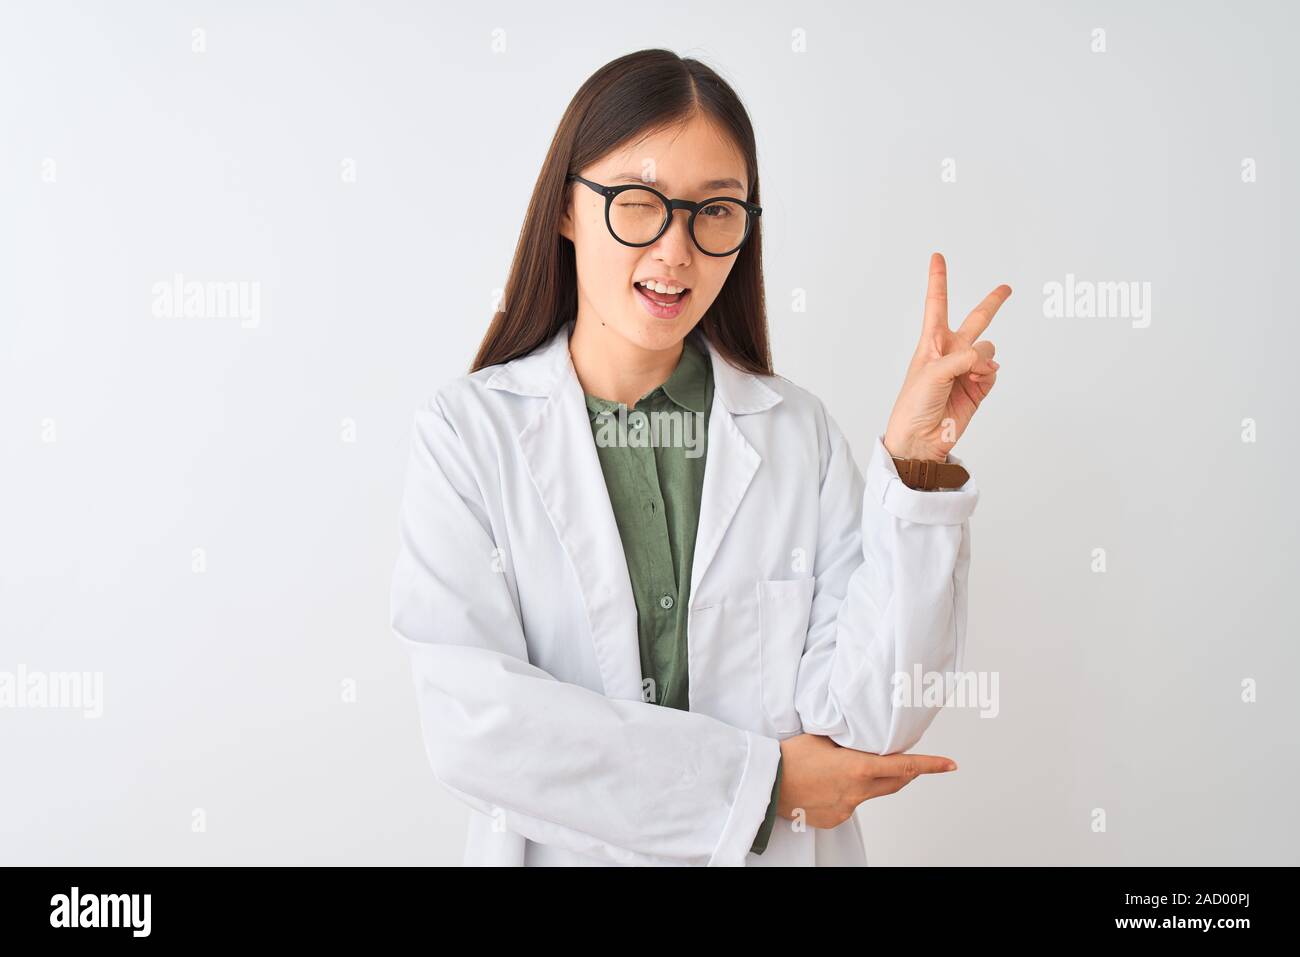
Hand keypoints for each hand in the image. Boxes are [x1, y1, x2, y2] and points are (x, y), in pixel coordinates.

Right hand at [776, 733, 956, 828]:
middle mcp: (858, 792)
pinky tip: (826, 784)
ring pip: (870, 793)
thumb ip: (849, 740)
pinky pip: (849, 804)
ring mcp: (847, 808)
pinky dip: (846, 793)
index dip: (931, 765)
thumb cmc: (789, 757)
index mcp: (858, 768)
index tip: (950, 764)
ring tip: (843, 768)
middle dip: (906, 772)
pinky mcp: (835, 819)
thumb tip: (862, 735)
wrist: (767, 785)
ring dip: (868, 781)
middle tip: (909, 761)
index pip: (904, 766)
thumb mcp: (823, 737)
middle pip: (895, 782)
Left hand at [882, 252, 1009, 461]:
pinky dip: (988, 374)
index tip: (938, 257)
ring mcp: (967, 369)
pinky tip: (976, 383)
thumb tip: (988, 358)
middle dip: (992, 304)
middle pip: (976, 320)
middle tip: (1007, 288)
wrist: (920, 438)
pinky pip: (993, 370)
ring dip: (982, 359)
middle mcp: (951, 352)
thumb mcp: (932, 372)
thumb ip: (962, 357)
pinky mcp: (979, 387)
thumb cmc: (914, 404)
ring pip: (988, 349)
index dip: (939, 280)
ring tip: (967, 376)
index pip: (937, 304)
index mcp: (932, 342)